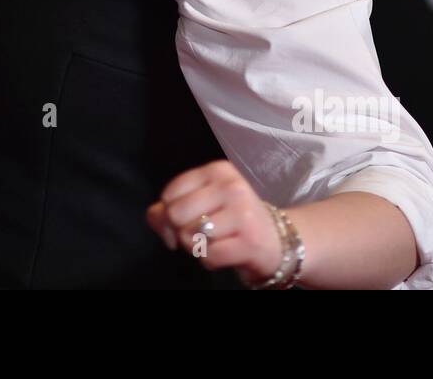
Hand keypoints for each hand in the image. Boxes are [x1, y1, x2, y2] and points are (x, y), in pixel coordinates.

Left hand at [146, 159, 284, 287]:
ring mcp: (243, 213)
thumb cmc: (231, 220)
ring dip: (196, 248)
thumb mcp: (202, 203)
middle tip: (199, 235)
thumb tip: (155, 217)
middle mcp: (231, 186)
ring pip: (191, 236)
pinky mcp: (250, 241)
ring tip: (213, 243)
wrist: (277, 241)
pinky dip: (209, 261)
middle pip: (176, 214)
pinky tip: (224, 253)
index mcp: (217, 171)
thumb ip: (168, 208)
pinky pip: (208, 257)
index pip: (171, 193)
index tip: (182, 223)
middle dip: (181, 232)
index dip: (167, 214)